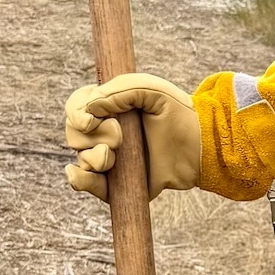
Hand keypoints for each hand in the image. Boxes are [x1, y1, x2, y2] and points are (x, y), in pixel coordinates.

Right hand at [64, 73, 200, 201]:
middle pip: (74, 134)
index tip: (91, 119)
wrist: (200, 146)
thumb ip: (119, 90)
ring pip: (81, 159)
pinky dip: (80, 180)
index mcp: (108, 108)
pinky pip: (86, 184)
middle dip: (91, 135)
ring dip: (94, 157)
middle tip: (120, 136)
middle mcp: (103, 133)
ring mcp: (108, 159)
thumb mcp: (151, 90)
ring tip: (114, 156)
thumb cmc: (177, 114)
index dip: (76, 112)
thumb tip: (91, 107)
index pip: (76, 107)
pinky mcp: (115, 183)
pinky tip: (81, 174)